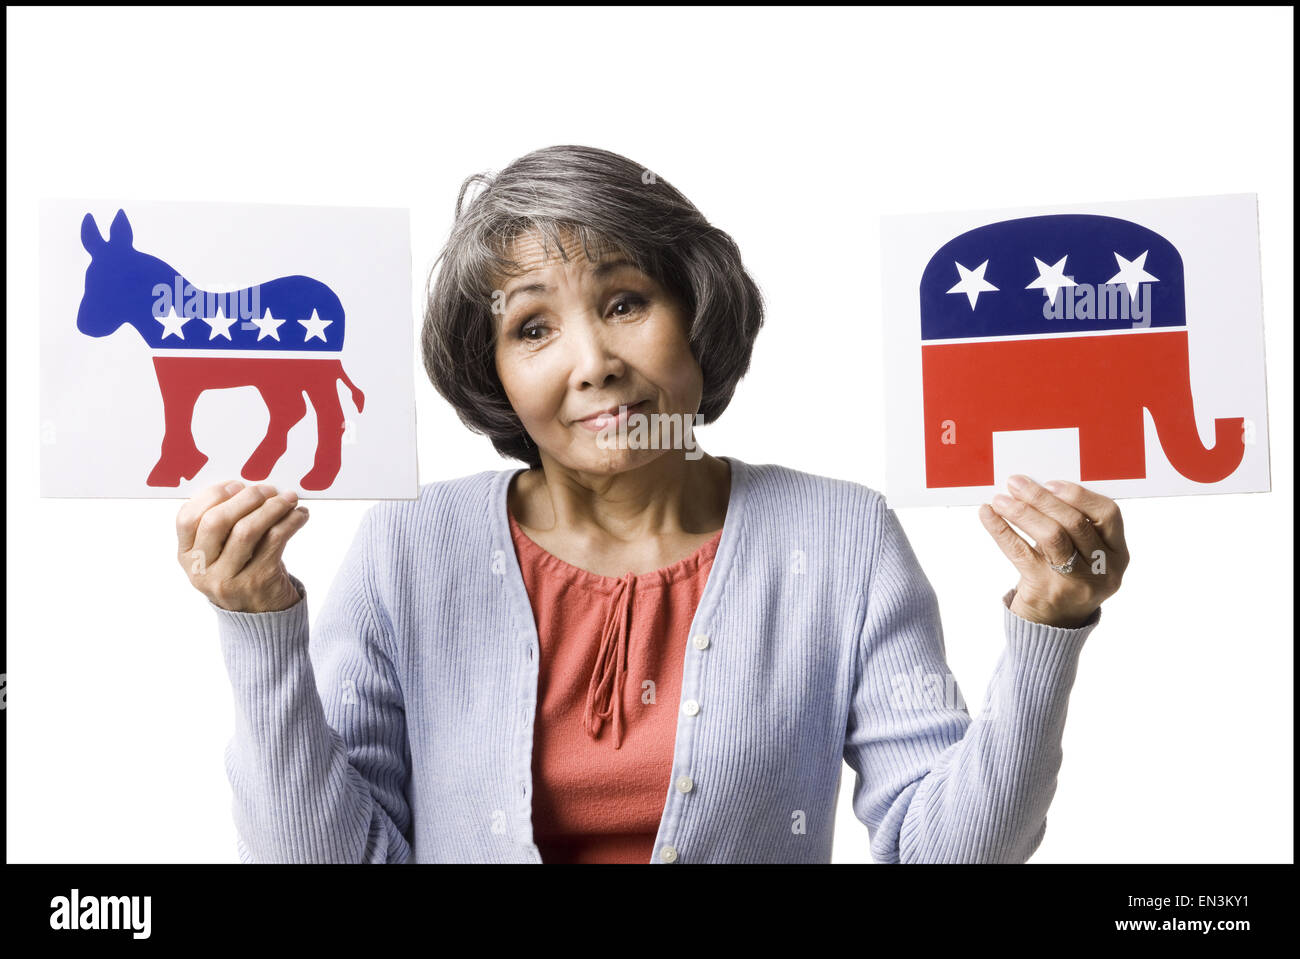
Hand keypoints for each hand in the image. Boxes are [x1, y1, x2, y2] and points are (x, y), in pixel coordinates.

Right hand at [176, 480, 309, 613]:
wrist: (260, 616)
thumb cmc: (241, 572)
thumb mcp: (218, 554)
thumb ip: (222, 524)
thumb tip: (248, 484)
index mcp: (186, 556)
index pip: (187, 518)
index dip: (212, 495)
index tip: (236, 484)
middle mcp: (202, 570)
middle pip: (216, 522)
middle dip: (245, 498)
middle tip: (267, 489)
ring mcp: (228, 578)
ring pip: (247, 530)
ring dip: (272, 508)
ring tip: (288, 498)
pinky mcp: (258, 581)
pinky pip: (275, 540)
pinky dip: (291, 522)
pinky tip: (300, 515)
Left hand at [978, 475, 1128, 628]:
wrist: (1051, 629)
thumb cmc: (1064, 580)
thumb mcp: (1082, 556)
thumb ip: (1072, 526)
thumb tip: (1036, 488)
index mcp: (1118, 555)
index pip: (1108, 514)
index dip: (1080, 495)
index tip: (1051, 483)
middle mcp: (1103, 570)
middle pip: (1075, 523)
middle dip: (1043, 498)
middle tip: (1016, 483)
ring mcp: (1076, 583)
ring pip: (1051, 536)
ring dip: (1022, 512)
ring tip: (1000, 499)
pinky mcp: (1046, 591)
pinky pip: (1020, 552)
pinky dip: (1001, 530)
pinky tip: (987, 515)